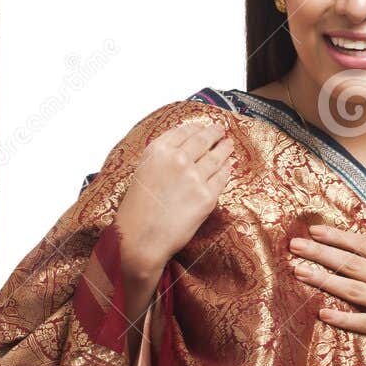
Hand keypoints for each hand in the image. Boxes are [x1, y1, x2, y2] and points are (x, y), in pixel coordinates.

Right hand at [114, 118, 234, 276]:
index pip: (183, 131)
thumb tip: (181, 147)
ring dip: (224, 148)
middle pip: (203, 140)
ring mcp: (194, 177)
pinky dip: (226, 169)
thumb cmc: (137, 210)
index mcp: (158, 151)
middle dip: (214, 132)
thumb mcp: (142, 172)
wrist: (141, 238)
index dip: (196, 127)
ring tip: (228, 144)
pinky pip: (222, 177)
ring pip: (216, 156)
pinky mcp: (207, 196)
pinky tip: (228, 165)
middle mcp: (177, 159)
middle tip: (220, 129)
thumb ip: (160, 157)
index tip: (202, 126)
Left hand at [288, 221, 365, 365]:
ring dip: (324, 280)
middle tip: (294, 245)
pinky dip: (344, 319)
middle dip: (321, 252)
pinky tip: (322, 314)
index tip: (314, 229)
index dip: (338, 236)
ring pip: (353, 289)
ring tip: (298, 272)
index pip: (365, 245)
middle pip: (352, 263)